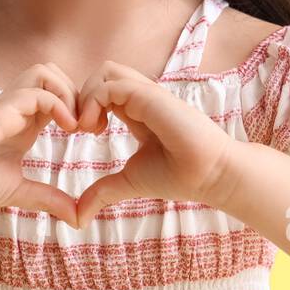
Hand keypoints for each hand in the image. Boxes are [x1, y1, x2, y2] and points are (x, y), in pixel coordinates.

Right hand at [0, 65, 80, 225]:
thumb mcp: (19, 192)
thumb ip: (48, 199)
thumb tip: (77, 218)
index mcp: (24, 124)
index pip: (58, 95)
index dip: (80, 106)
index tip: (93, 132)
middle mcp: (17, 109)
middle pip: (54, 74)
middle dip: (78, 92)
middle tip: (89, 124)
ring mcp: (7, 106)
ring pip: (44, 71)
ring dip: (67, 91)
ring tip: (76, 123)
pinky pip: (35, 92)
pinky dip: (57, 104)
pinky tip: (66, 128)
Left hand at [73, 61, 237, 228]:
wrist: (210, 176)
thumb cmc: (177, 176)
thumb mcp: (129, 182)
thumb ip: (102, 192)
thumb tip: (78, 218)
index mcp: (138, 109)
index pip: (104, 88)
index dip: (86, 105)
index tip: (84, 133)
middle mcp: (142, 97)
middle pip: (102, 73)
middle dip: (82, 95)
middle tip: (82, 128)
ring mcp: (147, 94)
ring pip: (106, 71)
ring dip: (87, 96)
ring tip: (88, 128)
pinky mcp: (152, 97)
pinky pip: (112, 85)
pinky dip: (94, 102)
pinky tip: (96, 130)